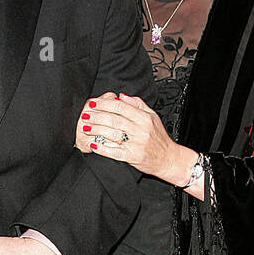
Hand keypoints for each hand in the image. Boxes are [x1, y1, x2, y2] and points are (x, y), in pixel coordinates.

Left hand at [76, 92, 194, 186]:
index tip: (93, 103)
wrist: (168, 158)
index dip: (105, 104)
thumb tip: (121, 96)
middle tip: (85, 115)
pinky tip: (93, 145)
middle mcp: (141, 130)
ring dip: (96, 130)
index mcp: (145, 118)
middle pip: (114, 120)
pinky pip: (114, 152)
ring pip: (113, 134)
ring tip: (85, 128)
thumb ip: (137, 104)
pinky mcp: (133, 157)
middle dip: (97, 116)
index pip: (121, 107)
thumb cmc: (159, 138)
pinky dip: (102, 149)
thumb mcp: (153, 116)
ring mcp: (136, 144)